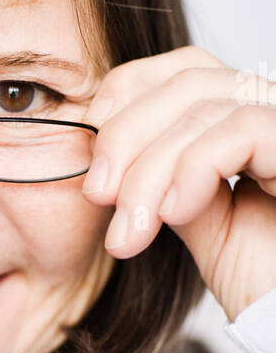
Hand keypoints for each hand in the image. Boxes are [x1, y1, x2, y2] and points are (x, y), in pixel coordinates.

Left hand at [81, 47, 275, 322]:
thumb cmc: (263, 284)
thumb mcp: (196, 219)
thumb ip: (164, 174)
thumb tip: (110, 152)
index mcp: (253, 121)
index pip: (186, 68)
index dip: (128, 94)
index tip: (94, 154)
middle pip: (188, 78)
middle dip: (126, 136)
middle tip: (97, 194)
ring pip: (205, 105)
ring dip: (150, 169)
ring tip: (132, 228)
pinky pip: (241, 129)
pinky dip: (193, 168)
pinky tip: (174, 214)